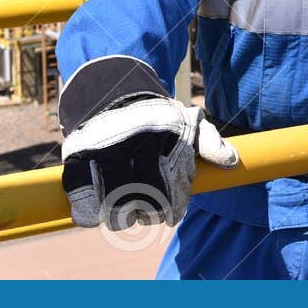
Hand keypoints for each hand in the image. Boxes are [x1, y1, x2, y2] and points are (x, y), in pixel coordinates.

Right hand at [60, 97, 239, 228]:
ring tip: (126, 212)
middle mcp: (133, 144)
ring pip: (113, 206)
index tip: (172, 213)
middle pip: (143, 200)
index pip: (170, 188)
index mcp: (164, 137)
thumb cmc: (156, 116)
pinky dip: (91, 214)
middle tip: (148, 214)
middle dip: (148, 214)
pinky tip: (100, 209)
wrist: (111, 91)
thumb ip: (209, 142)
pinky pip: (84, 202)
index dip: (172, 208)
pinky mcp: (76, 160)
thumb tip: (231, 162)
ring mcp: (102, 152)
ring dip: (121, 217)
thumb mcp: (188, 122)